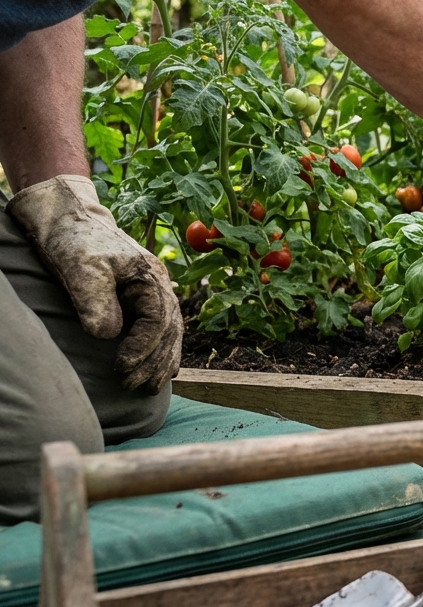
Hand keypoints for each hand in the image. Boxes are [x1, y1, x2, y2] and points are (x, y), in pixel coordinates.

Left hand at [6, 175, 180, 392]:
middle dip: (154, 362)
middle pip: (169, 332)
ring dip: (160, 362)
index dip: (143, 348)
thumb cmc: (75, 240)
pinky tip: (156, 371)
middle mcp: (159, 286)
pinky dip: (161, 353)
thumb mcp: (81, 267)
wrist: (69, 219)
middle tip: (131, 385)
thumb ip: (94, 300)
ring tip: (146, 387)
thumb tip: (107, 335)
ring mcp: (152, 294)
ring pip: (170, 334)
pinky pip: (161, 331)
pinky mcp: (140, 301)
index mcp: (151, 277)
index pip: (158, 321)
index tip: (121, 367)